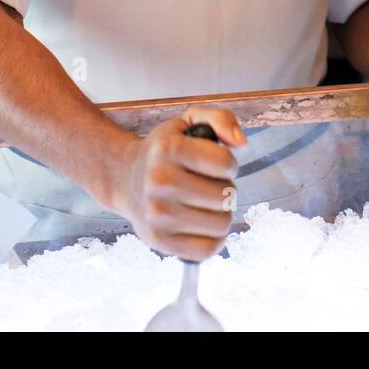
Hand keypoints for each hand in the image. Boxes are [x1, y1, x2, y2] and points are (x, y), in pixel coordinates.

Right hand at [116, 105, 244, 259]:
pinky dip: (213, 239)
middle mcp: (160, 181)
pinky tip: (202, 223)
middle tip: (208, 183)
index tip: (216, 162)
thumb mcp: (189, 121)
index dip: (228, 162)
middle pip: (226, 196)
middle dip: (224, 188)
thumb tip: (241, 142)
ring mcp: (158, 214)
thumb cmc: (164, 151)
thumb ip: (221, 119)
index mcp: (169, 148)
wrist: (126, 178)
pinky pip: (207, 250)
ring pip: (221, 224)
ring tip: (204, 202)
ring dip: (220, 213)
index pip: (226, 163)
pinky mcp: (159, 241)